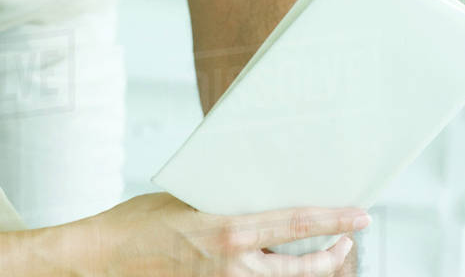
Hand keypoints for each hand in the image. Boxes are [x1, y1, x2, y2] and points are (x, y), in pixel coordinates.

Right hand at [82, 193, 366, 274]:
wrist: (105, 258)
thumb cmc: (140, 222)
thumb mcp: (189, 199)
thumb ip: (226, 204)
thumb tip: (257, 196)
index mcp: (229, 232)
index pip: (296, 225)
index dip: (333, 220)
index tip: (360, 216)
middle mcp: (234, 266)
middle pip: (303, 269)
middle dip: (334, 255)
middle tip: (350, 241)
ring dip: (312, 271)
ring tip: (329, 256)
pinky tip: (281, 269)